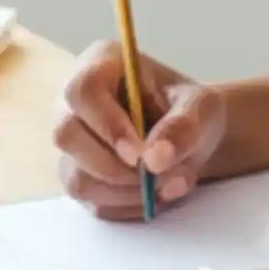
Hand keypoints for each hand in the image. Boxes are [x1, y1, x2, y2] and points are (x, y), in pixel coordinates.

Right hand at [53, 40, 226, 220]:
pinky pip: (91, 200)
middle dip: (114, 166)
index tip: (139, 155)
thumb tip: (156, 159)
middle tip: (156, 177)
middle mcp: (74, 101)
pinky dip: (127, 205)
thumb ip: (183, 127)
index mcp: (102, 64)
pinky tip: (155, 196)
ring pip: (76, 176)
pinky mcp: (78, 174)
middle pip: (66, 135)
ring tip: (167, 186)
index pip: (83, 91)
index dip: (107, 125)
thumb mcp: (202, 109)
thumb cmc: (192, 111)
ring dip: (125, 191)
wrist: (193, 137)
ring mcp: (72, 141)